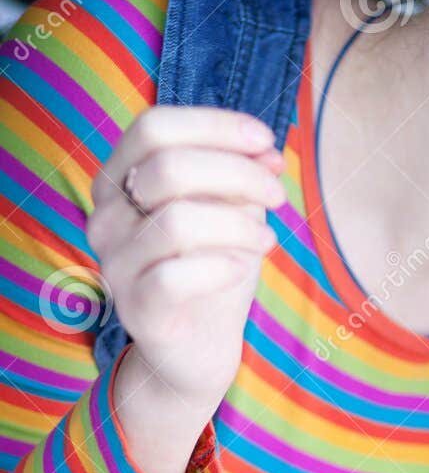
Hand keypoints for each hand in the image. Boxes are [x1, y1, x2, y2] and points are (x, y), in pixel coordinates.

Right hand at [86, 105, 285, 407]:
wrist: (197, 347)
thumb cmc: (212, 267)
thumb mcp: (232, 210)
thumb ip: (243, 175)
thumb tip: (266, 151)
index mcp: (120, 178)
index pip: (154, 126)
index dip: (215, 125)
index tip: (266, 141)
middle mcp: (105, 216)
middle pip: (168, 166)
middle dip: (239, 173)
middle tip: (278, 195)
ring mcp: (114, 264)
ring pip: (178, 220)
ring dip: (239, 224)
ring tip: (266, 238)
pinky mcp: (135, 309)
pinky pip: (174, 276)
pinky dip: (221, 267)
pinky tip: (241, 269)